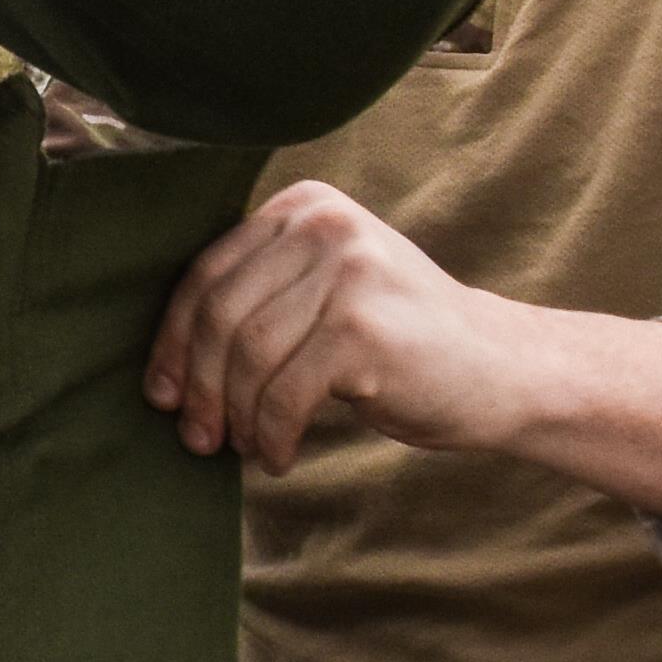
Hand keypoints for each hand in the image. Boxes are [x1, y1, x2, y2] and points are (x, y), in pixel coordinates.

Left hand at [148, 180, 537, 469]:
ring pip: (247, 358)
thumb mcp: (326, 291)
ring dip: (235, 417)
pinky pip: (283, 395)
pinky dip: (271, 436)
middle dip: (198, 387)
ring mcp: (347, 272)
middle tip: (197, 438)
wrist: (499, 367)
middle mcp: (324, 225)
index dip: (174, 343)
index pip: (207, 274)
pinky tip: (279, 456)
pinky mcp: (361, 328)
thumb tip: (165, 366)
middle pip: (220, 316)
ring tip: (244, 447)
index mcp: (305, 205)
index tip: (163, 396)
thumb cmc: (398, 342)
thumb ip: (261, 296)